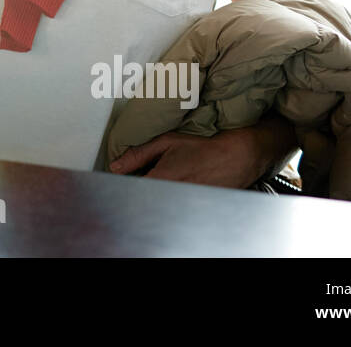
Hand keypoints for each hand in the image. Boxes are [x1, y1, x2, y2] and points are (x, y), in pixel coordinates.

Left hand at [108, 127, 277, 188]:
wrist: (235, 158)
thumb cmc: (201, 147)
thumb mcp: (166, 143)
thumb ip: (138, 155)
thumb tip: (115, 166)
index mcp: (161, 179)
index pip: (132, 189)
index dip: (125, 184)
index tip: (123, 179)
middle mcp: (171, 194)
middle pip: (145, 197)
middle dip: (142, 186)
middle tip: (148, 175)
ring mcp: (184, 203)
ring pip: (159, 202)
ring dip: (156, 192)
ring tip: (168, 178)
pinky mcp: (194, 208)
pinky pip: (174, 205)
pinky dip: (171, 197)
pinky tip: (179, 184)